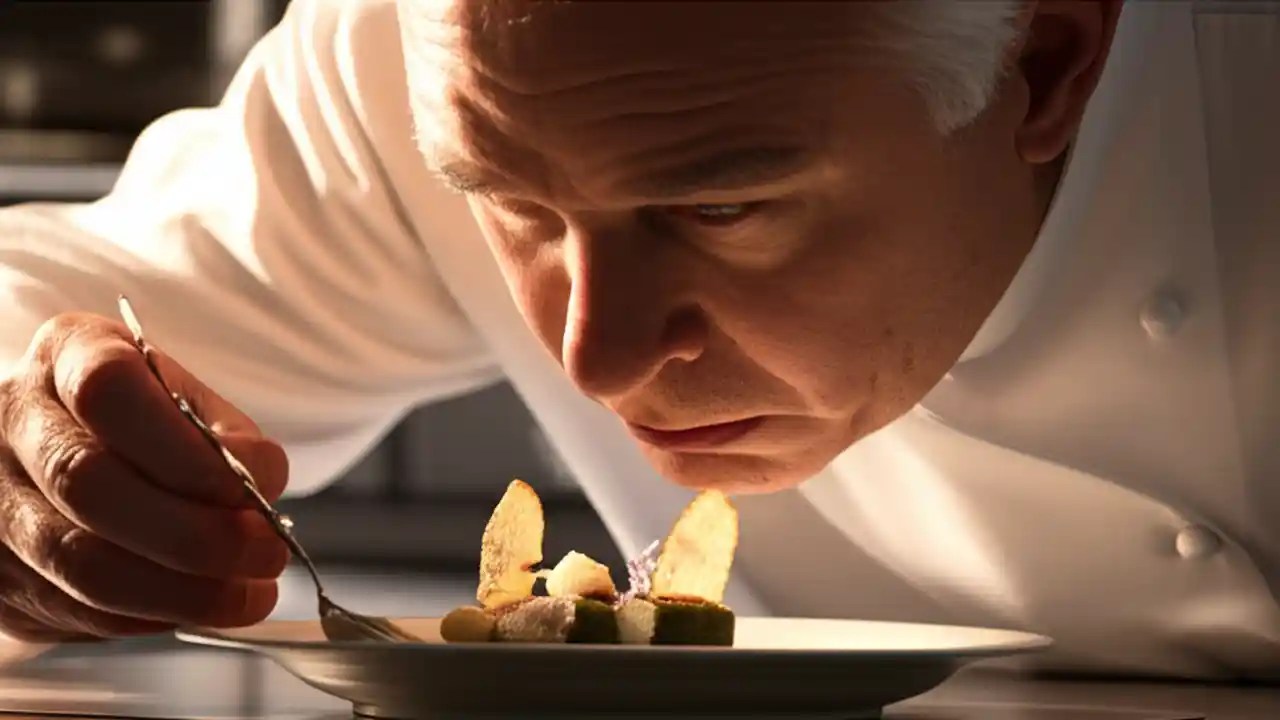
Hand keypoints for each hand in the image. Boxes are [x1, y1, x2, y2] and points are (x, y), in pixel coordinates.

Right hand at [0, 313, 289, 641]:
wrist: (61, 447)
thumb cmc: (140, 420)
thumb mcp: (184, 400)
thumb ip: (225, 437)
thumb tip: (261, 484)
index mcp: (66, 354)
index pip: (109, 392)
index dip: (184, 452)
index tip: (251, 492)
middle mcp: (10, 419)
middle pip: (89, 485)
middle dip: (196, 535)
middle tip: (266, 554)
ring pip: (79, 563)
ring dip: (181, 592)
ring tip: (248, 596)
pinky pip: (71, 608)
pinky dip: (148, 616)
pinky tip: (196, 605)